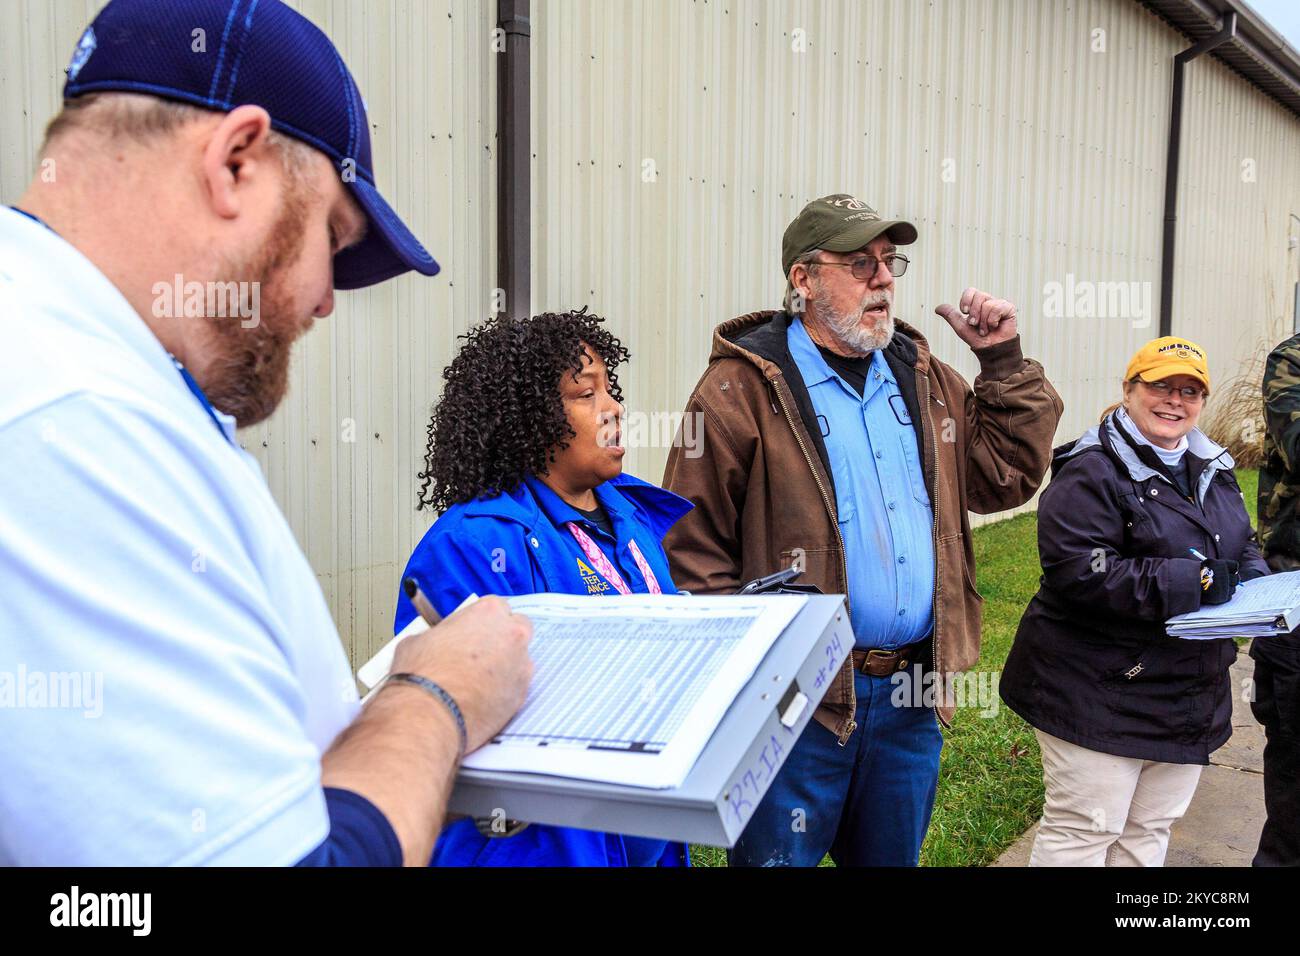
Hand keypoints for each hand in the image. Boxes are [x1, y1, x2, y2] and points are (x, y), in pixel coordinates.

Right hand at [390, 595, 532, 751]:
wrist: (428, 715)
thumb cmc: (422, 678)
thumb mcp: (419, 639)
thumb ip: (440, 634)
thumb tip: (438, 641)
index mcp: (488, 613)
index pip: (497, 607)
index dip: (484, 621)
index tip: (475, 631)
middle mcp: (511, 635)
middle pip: (517, 628)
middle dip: (503, 638)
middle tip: (481, 653)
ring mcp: (521, 665)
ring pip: (520, 659)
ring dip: (505, 665)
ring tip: (479, 680)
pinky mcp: (522, 694)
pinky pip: (517, 686)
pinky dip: (505, 690)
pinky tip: (484, 698)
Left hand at [935, 287, 1017, 349]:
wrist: (990, 350)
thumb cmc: (977, 339)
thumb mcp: (961, 327)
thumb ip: (951, 316)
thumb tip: (937, 308)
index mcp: (977, 303)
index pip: (970, 291)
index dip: (966, 300)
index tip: (964, 312)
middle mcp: (989, 301)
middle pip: (979, 296)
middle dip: (974, 314)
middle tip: (975, 325)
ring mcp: (999, 304)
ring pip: (987, 304)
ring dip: (983, 322)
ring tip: (986, 330)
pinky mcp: (1009, 309)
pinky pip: (997, 308)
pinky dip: (992, 321)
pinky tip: (995, 326)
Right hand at [1199, 559, 1240, 605]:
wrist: (1185, 585)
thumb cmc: (1195, 574)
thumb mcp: (1207, 564)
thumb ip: (1220, 567)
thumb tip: (1234, 572)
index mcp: (1221, 565)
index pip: (1235, 566)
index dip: (1232, 569)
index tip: (1229, 571)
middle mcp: (1225, 575)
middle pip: (1237, 578)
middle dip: (1233, 579)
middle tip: (1227, 580)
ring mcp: (1224, 587)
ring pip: (1233, 588)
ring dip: (1228, 588)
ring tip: (1218, 587)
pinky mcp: (1222, 597)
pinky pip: (1229, 596)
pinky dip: (1224, 595)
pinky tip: (1216, 593)